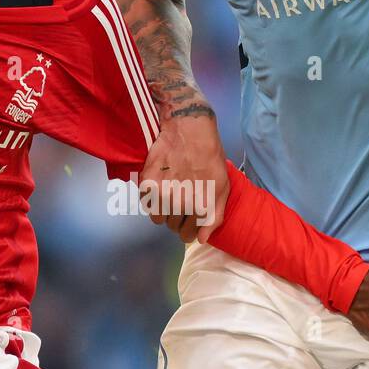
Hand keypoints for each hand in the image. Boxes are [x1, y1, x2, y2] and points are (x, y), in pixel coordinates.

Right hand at [140, 112, 229, 243]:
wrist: (189, 130)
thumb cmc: (210, 158)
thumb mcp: (222, 187)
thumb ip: (214, 216)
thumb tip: (201, 238)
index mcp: (201, 208)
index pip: (188, 236)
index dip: (188, 229)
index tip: (188, 219)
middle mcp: (180, 205)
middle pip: (171, 227)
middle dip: (176, 218)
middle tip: (180, 201)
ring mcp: (162, 194)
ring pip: (157, 218)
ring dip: (163, 210)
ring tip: (170, 193)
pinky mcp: (147, 183)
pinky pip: (146, 203)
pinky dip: (151, 198)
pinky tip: (161, 185)